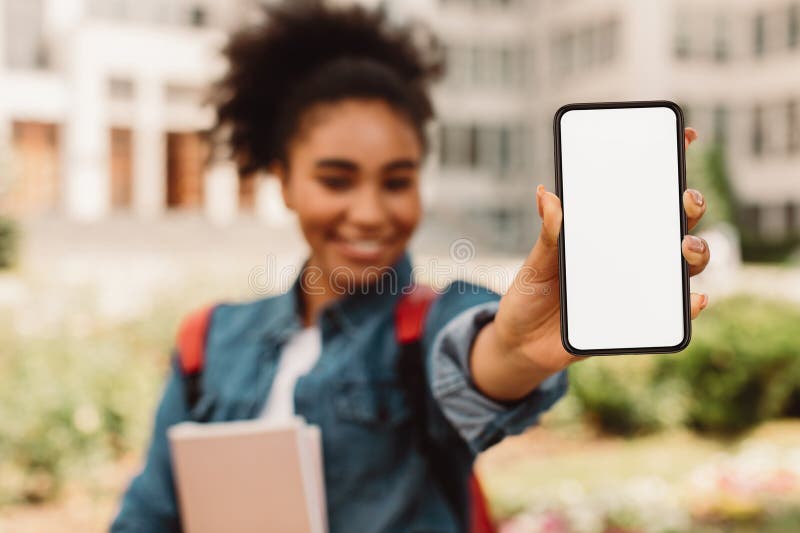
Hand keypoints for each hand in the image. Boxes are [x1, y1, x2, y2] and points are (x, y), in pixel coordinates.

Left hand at [471, 128, 710, 400]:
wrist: (521, 344)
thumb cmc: (529, 295)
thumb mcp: (535, 262)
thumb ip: (548, 234)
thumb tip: (546, 193)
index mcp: (605, 232)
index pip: (642, 195)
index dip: (668, 164)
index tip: (686, 137)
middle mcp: (629, 255)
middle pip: (673, 224)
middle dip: (689, 206)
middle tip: (684, 199)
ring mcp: (637, 286)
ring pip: (681, 264)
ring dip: (696, 251)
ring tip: (686, 247)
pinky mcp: (636, 320)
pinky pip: (671, 313)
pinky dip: (688, 306)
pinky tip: (695, 299)